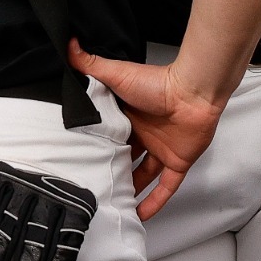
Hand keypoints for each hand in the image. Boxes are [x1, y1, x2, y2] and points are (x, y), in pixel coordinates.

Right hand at [67, 40, 224, 219]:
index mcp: (129, 116)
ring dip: (130, 190)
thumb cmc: (156, 83)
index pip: (110, 136)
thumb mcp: (117, 74)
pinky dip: (155, 202)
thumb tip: (68, 44)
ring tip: (111, 207)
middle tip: (92, 189)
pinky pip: (166, 188)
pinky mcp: (178, 162)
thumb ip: (91, 64)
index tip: (79, 161)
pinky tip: (141, 216)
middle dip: (111, 172)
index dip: (96, 148)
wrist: (193, 93)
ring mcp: (162, 149)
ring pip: (142, 175)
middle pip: (125, 158)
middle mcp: (145, 134)